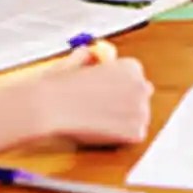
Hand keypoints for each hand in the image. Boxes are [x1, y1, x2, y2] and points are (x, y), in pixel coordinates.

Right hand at [30, 47, 152, 145]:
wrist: (50, 108)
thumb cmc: (57, 86)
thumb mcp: (74, 61)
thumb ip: (86, 57)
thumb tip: (88, 54)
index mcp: (131, 66)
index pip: (134, 79)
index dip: (118, 87)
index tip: (104, 94)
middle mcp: (141, 86)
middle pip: (140, 97)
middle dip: (125, 103)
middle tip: (102, 111)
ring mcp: (142, 110)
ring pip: (137, 119)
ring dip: (122, 121)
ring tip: (96, 122)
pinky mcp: (136, 133)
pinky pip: (133, 137)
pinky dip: (119, 138)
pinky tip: (100, 132)